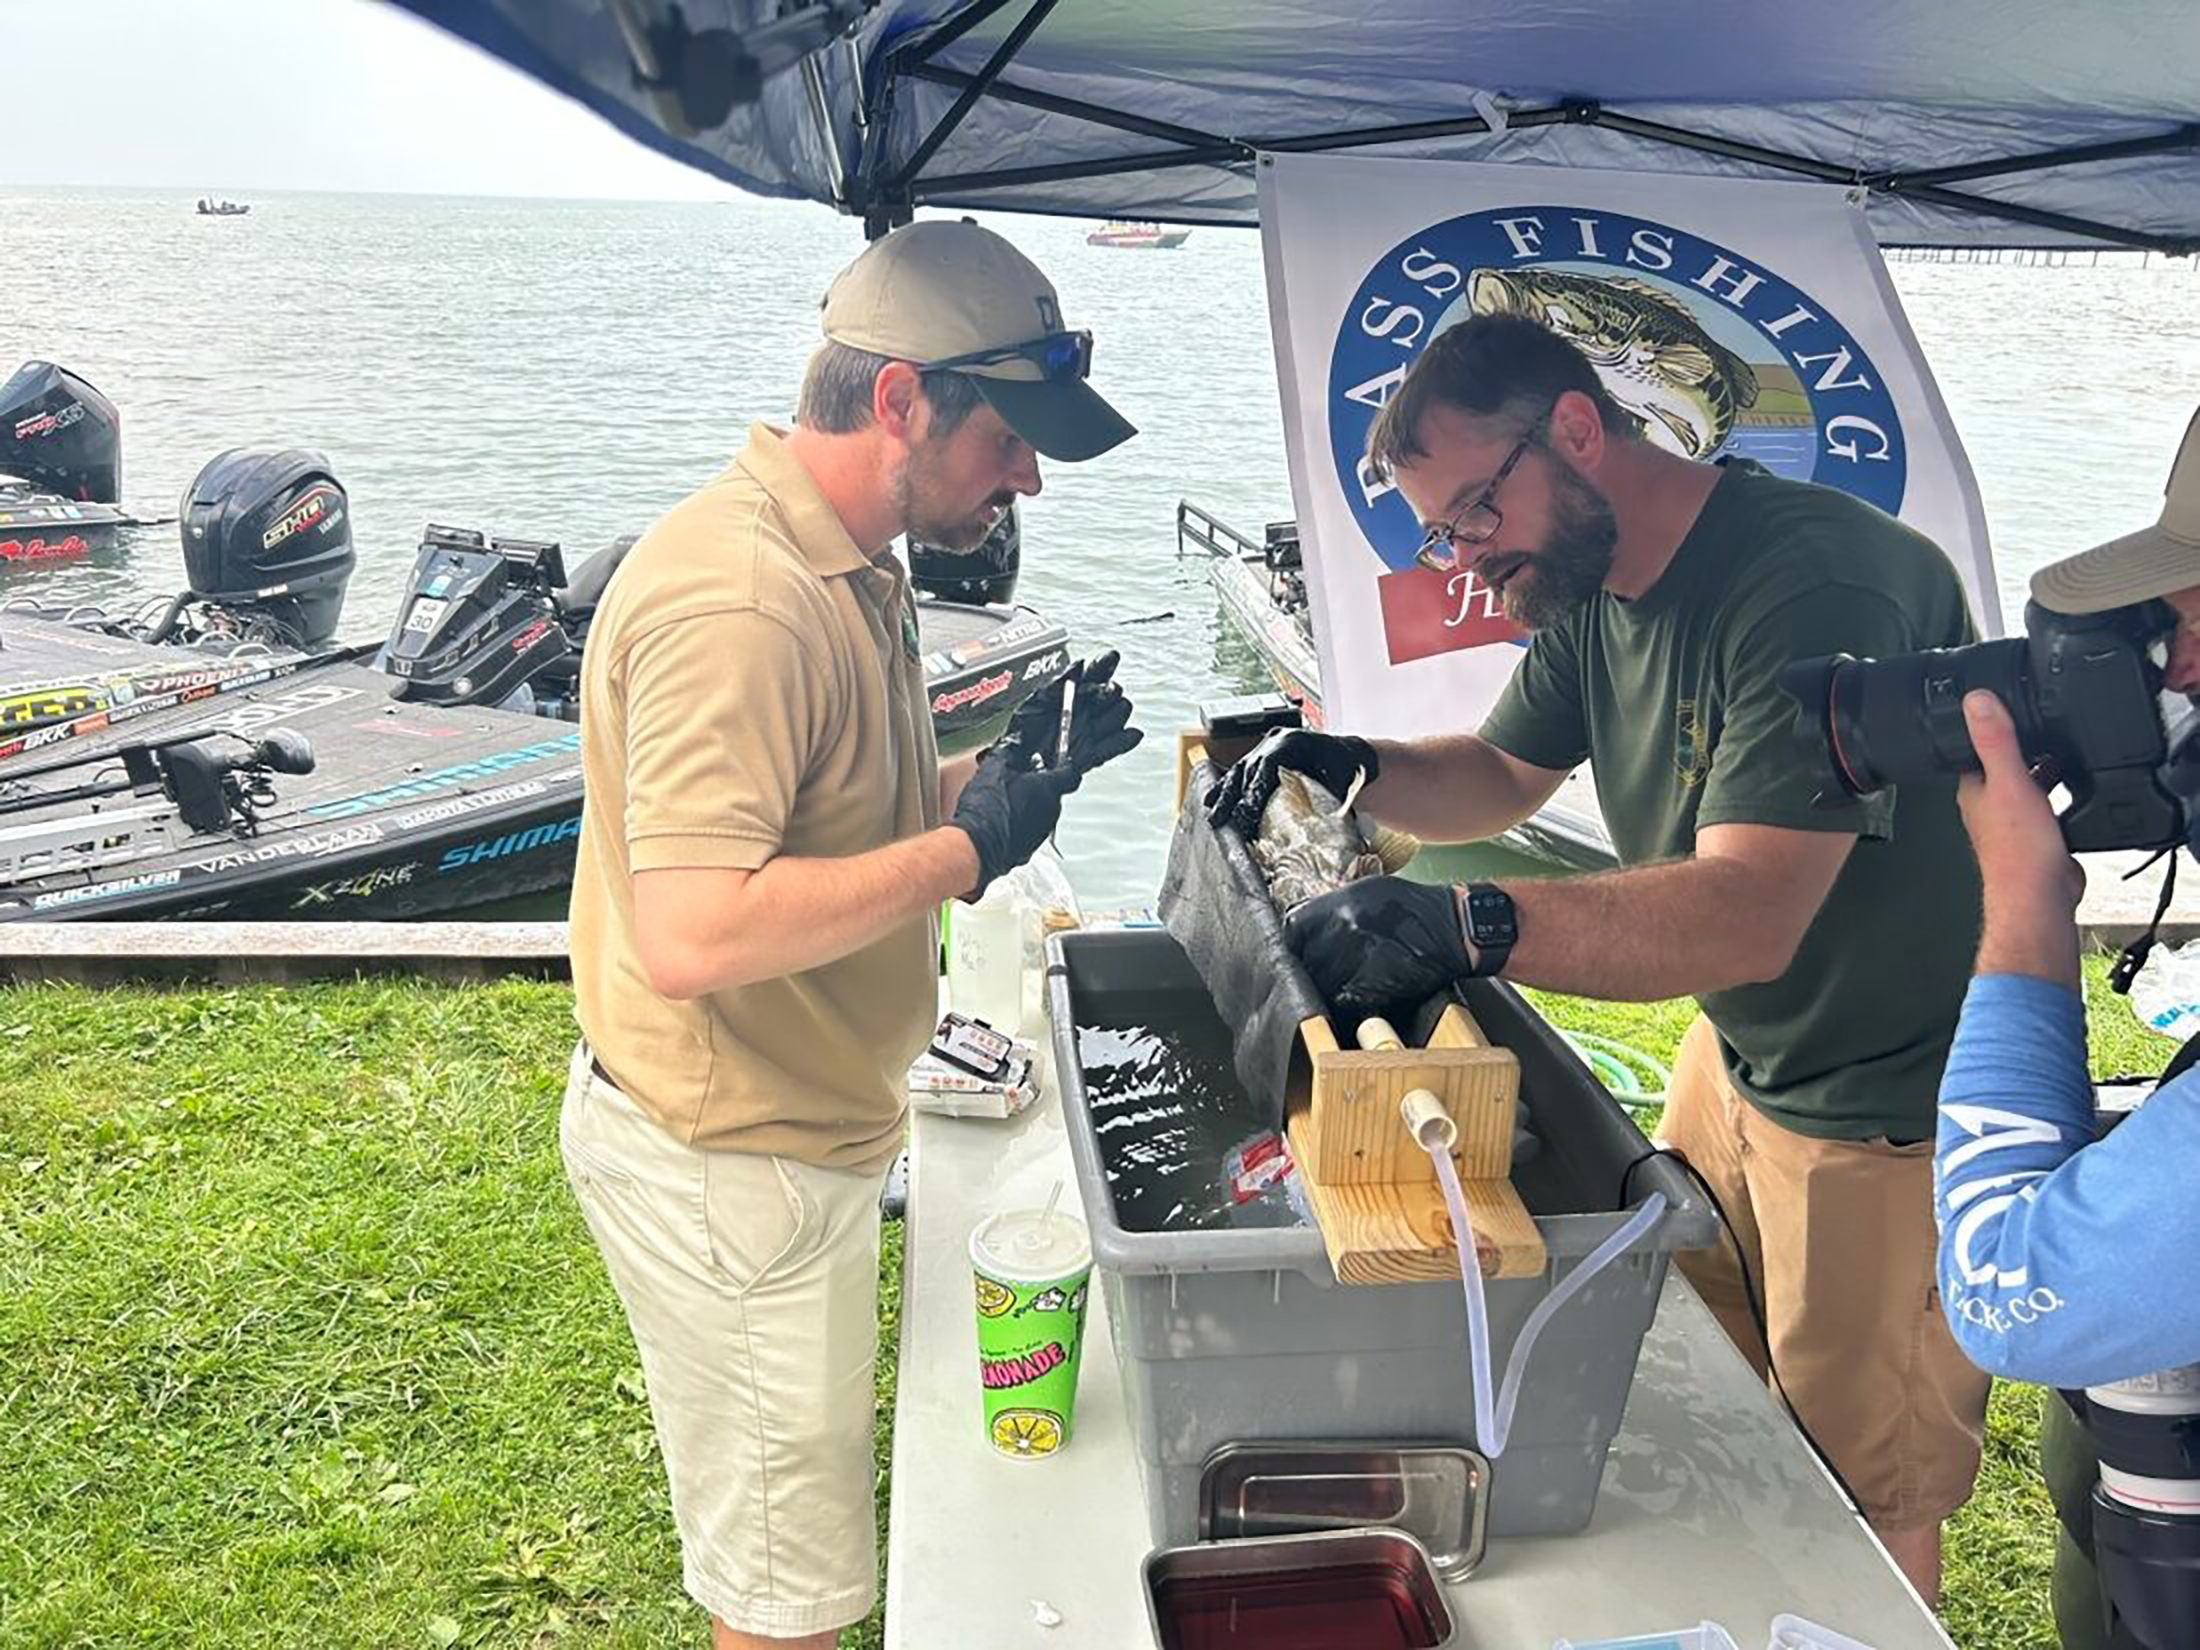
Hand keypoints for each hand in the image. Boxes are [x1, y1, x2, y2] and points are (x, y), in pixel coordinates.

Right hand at [950, 743, 1081, 899]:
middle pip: (1052, 794)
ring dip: (1026, 806)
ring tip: (1002, 802)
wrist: (975, 846)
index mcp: (1048, 789)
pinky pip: (1028, 832)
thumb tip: (1013, 744)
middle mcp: (1050, 813)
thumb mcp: (993, 768)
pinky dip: (1018, 825)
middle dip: (1036, 786)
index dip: (1063, 765)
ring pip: (1040, 814)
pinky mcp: (1028, 850)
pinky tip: (999, 821)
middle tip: (1015, 780)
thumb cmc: (987, 810)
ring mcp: (1041, 833)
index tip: (1055, 762)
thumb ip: (1008, 752)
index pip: (1071, 773)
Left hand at [996, 651, 1142, 776]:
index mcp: (1070, 696)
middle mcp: (1083, 712)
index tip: (1112, 658)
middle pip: (1107, 697)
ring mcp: (1088, 732)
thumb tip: (1078, 667)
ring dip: (1117, 713)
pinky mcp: (1090, 755)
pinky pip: (1111, 747)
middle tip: (1106, 691)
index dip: (1103, 666)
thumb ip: (1058, 684)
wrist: (1015, 768)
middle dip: (1110, 691)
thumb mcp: (1036, 702)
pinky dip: (1123, 742)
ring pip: (1113, 719)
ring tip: (1117, 709)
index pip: (1092, 676)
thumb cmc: (1020, 734)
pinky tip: (1133, 734)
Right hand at [1204, 728, 1379, 837]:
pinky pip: (1238, 770)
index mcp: (1293, 742)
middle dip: (1234, 799)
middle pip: (1247, 770)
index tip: (1245, 814)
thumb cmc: (1347, 767)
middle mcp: (1274, 739)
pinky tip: (1209, 802)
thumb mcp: (1340, 782)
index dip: (1254, 790)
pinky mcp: (1260, 754)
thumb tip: (1316, 832)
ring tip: (1213, 818)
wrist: (1350, 752)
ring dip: (1224, 796)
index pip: (1267, 766)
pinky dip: (1225, 787)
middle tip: (1222, 822)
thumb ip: (1326, 803)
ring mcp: (1265, 744)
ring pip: (1238, 770)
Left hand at [1282, 876, 1470, 1013]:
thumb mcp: (1368, 891)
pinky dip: (1346, 1000)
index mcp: (1339, 903)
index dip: (1296, 944)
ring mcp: (1356, 956)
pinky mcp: (1371, 984)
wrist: (1453, 928)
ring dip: (1327, 986)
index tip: (1302, 951)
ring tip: (1342, 983)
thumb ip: (1334, 906)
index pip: (1294, 930)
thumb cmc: (1413, 907)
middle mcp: (1343, 927)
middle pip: (1306, 959)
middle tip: (1326, 970)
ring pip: (1321, 982)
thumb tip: (1308, 924)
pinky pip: (1343, 998)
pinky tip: (1355, 994)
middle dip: (1313, 967)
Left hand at [1958, 690, 2082, 985]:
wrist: (2040, 897)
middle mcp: (1987, 807)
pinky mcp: (2035, 839)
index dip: (1990, 729)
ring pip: (2026, 787)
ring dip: (2042, 771)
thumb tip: (1977, 701)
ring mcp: (2011, 824)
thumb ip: (1995, 740)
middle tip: (2043, 731)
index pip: (1974, 749)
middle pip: (2003, 766)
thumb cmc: (2018, 851)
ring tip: (2061, 755)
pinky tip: (2073, 792)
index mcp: (1973, 790)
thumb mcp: (2009, 781)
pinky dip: (2057, 795)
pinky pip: (2045, 808)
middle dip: (2023, 749)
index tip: (2005, 709)